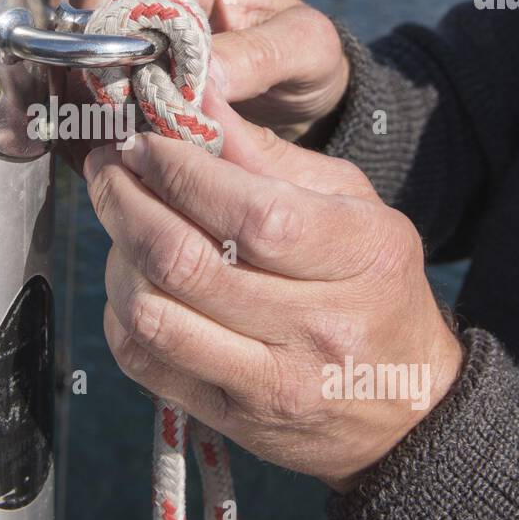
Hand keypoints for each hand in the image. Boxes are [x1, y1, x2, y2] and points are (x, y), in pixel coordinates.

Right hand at [72, 0, 349, 141]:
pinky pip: (95, 98)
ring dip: (91, 103)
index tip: (116, 74)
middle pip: (82, 20)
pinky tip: (119, 149)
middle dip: (90, 71)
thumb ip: (260, 54)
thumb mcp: (306, 49)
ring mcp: (140, 40)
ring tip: (120, 140)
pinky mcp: (136, 81)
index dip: (97, 19)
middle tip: (116, 118)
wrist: (310, 94)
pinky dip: (99, 124)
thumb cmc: (310, 56)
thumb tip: (205, 76)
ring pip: (81, 64)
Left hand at [82, 93, 462, 490]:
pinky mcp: (233, 419)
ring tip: (119, 221)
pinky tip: (131, 279)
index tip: (144, 141)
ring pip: (153, 315)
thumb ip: (269, 156)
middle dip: (125, 202)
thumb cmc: (372, 283)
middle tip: (109, 168)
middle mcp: (320, 327)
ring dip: (115, 256)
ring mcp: (273, 383)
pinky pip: (144, 361)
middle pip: (185, 262)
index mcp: (362, 257)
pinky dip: (119, 311)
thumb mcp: (350, 205)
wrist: (409, 403)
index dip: (179, 171)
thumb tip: (197, 101)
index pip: (250, 213)